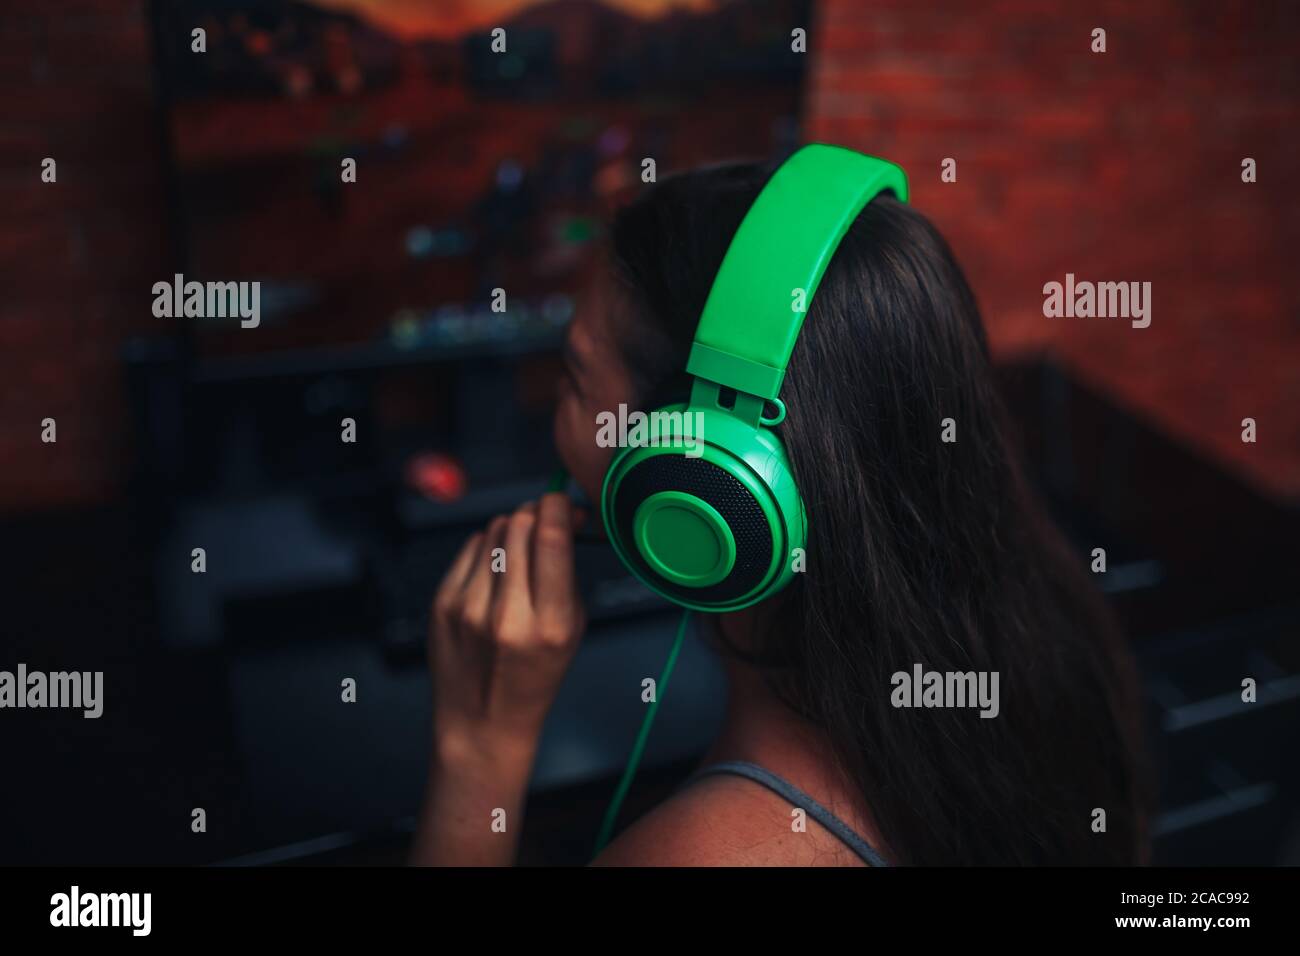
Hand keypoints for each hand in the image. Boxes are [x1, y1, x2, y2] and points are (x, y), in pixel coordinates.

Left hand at [429, 493, 586, 758]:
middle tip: (544, 519)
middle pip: (520, 526)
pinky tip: (495, 572)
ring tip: (520, 553)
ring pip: (494, 531)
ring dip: (512, 529)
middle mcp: (508, 615)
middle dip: (536, 513)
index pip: (552, 539)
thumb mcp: (572, 629)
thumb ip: (569, 571)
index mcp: (551, 624)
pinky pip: (471, 549)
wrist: (483, 721)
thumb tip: (564, 516)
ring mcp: (469, 608)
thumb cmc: (534, 674)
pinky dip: (487, 549)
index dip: (558, 506)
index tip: (563, 501)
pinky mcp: (443, 604)